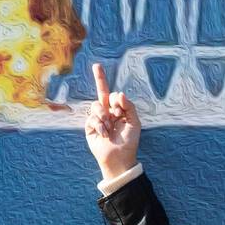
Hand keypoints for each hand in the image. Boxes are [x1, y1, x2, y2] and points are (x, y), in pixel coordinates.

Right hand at [84, 62, 140, 180]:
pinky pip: (91, 119)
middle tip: (97, 66)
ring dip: (103, 115)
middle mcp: (107, 112)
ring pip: (96, 105)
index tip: (121, 108)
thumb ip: (129, 107)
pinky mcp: (89, 128)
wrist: (120, 158)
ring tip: (109, 126)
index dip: (118, 99)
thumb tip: (120, 94)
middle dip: (99, 77)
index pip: (115, 95)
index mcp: (119, 110)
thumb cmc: (129, 142)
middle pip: (102, 91)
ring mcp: (97, 119)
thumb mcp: (135, 123)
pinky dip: (99, 126)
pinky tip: (104, 134)